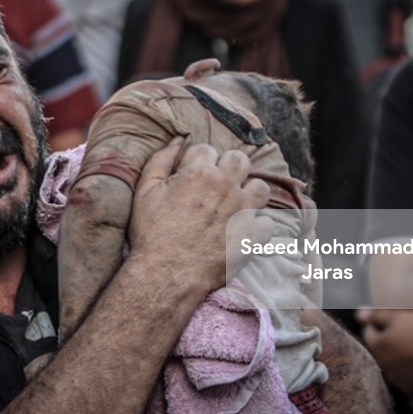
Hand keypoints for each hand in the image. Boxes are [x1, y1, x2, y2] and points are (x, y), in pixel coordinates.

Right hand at [128, 139, 270, 291]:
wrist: (166, 274)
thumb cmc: (152, 233)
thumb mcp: (145, 191)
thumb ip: (161, 159)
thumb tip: (178, 139)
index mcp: (199, 172)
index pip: (206, 150)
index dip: (197, 163)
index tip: (191, 179)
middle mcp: (225, 186)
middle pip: (239, 159)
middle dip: (229, 169)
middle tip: (216, 187)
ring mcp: (242, 210)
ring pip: (260, 187)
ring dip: (249, 194)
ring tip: (235, 206)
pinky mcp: (252, 235)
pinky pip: (267, 223)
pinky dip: (257, 227)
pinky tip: (242, 232)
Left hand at [357, 308, 412, 394]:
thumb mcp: (397, 316)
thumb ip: (376, 315)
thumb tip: (359, 314)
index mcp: (375, 345)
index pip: (368, 333)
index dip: (377, 325)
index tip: (388, 321)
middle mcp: (380, 363)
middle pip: (378, 351)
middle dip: (385, 344)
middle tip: (401, 335)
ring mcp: (393, 377)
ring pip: (390, 366)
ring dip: (395, 360)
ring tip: (410, 351)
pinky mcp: (407, 388)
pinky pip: (404, 381)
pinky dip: (408, 375)